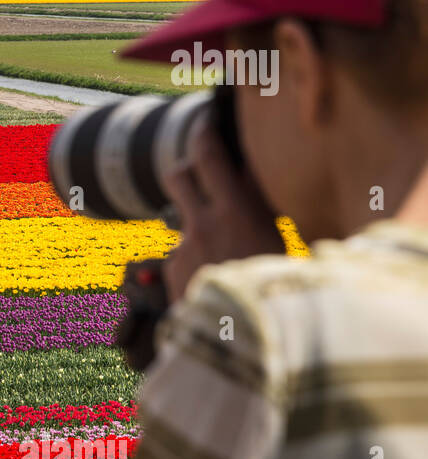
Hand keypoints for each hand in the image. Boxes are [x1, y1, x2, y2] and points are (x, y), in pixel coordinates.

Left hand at [160, 116, 284, 301]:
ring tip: (219, 237)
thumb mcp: (285, 244)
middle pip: (179, 173)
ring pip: (180, 216)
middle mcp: (206, 221)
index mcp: (239, 208)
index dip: (206, 134)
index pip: (212, 155)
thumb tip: (257, 197)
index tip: (207, 122)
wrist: (247, 336)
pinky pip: (182, 254)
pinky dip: (196, 259)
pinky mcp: (172, 269)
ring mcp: (185, 245)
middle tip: (199, 165)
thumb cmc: (282, 288)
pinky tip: (215, 278)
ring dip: (195, 218)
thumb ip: (263, 216)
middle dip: (187, 167)